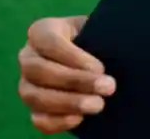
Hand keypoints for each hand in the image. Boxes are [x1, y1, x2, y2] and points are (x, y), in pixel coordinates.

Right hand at [17, 15, 115, 133]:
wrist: (96, 59)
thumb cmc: (98, 38)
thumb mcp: (99, 28)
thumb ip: (104, 34)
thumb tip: (122, 45)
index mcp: (42, 31)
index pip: (48, 41)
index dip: (73, 56)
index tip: (100, 67)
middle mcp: (28, 57)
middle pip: (40, 70)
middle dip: (75, 81)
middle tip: (108, 87)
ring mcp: (27, 84)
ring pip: (36, 96)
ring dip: (68, 103)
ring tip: (98, 105)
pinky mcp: (34, 108)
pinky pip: (38, 119)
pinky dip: (57, 121)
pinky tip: (80, 119)